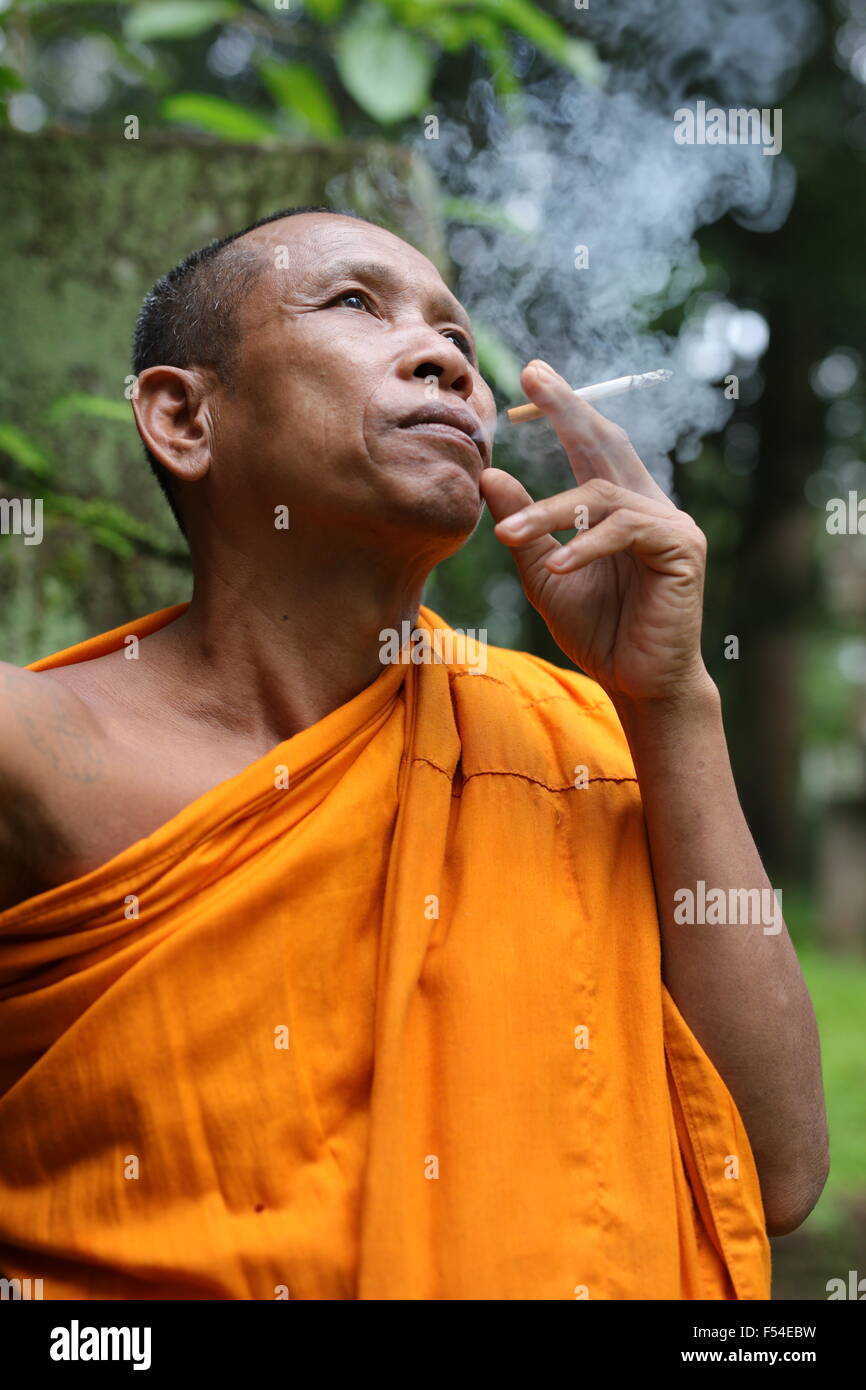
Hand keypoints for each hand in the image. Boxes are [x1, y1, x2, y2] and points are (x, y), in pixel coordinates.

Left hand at [479, 359, 711, 704]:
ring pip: (601, 495)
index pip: (590, 446)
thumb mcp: (544, 573)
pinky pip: (626, 530)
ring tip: (509, 535)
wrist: (639, 684)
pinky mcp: (682, 549)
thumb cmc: (598, 632)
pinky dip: (587, 545)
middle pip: (606, 443)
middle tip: (532, 376)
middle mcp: (649, 504)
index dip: (563, 410)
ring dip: (549, 512)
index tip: (530, 377)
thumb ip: (524, 524)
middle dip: (568, 408)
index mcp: (619, 506)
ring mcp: (671, 523)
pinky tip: (558, 564)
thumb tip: (488, 475)